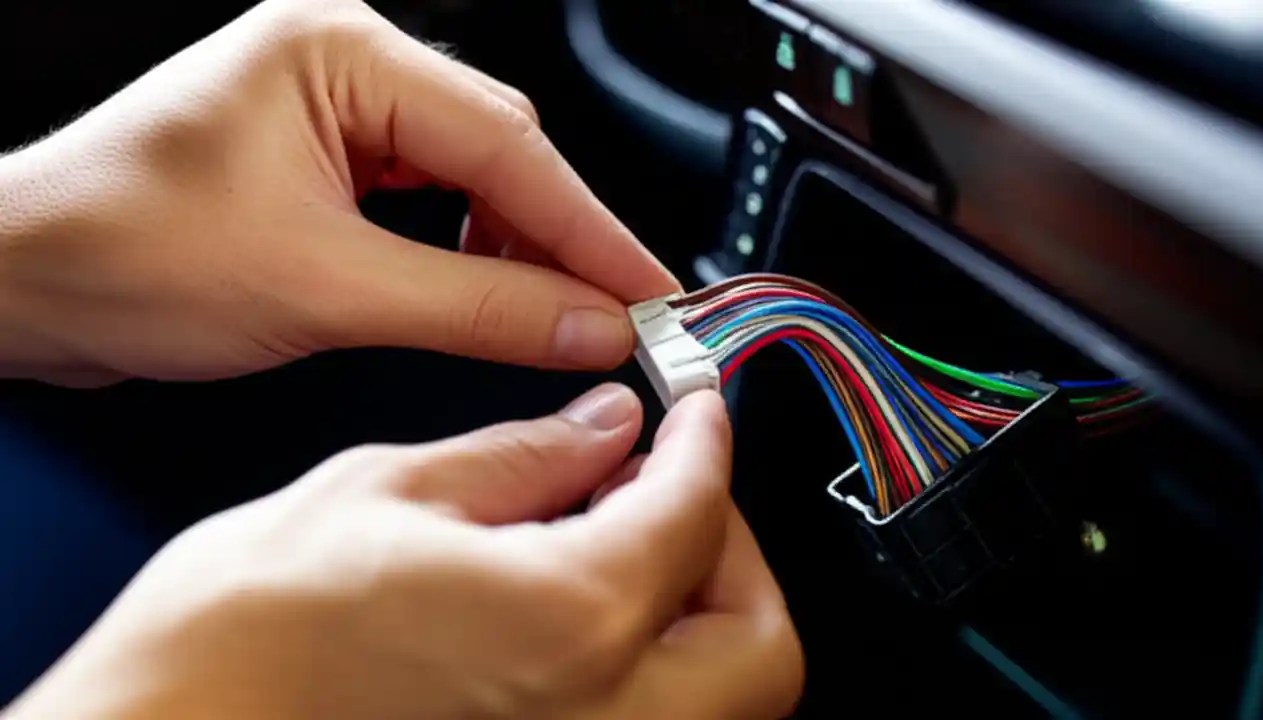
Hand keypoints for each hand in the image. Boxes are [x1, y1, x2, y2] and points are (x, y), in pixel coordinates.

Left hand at [0, 0, 676, 386]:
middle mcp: (342, 65)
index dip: (589, 227)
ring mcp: (334, 113)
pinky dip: (472, 253)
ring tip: (557, 316)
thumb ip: (474, 305)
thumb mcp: (323, 287)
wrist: (19, 286)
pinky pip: (430, 202)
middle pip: (499, 152)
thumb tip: (583, 320)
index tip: (647, 291)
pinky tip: (491, 292)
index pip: (506, 142)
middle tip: (617, 316)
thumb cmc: (120, 254)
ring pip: (471, 178)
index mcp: (338, 52)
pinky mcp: (325, 162)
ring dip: (518, 250)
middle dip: (560, 240)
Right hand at [5, 385, 803, 718]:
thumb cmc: (237, 636)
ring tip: (626, 542)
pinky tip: (585, 608)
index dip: (708, 440)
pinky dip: (653, 666)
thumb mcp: (387, 493)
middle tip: (673, 487)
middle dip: (733, 549)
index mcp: (570, 623)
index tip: (696, 409)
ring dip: (704, 613)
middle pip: (761, 643)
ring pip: (724, 700)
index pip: (699, 511)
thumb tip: (602, 429)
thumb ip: (523, 460)